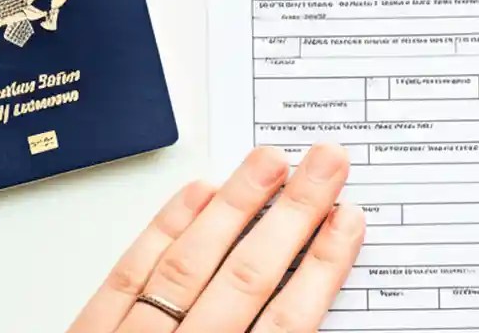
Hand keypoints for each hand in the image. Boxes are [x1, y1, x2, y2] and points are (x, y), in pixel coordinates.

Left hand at [67, 144, 363, 332]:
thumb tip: (305, 309)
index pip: (290, 324)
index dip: (324, 266)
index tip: (350, 223)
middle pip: (249, 278)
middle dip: (294, 214)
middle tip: (327, 163)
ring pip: (191, 264)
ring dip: (236, 205)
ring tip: (270, 161)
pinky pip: (129, 273)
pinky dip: (165, 228)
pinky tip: (197, 193)